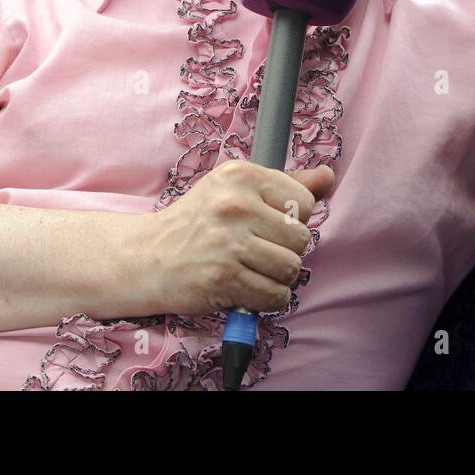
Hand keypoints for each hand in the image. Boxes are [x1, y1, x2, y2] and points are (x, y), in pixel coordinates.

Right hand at [142, 159, 333, 315]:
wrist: (147, 257)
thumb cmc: (197, 222)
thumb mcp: (235, 190)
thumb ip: (285, 184)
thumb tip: (328, 177)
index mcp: (241, 175)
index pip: (304, 202)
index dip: (293, 219)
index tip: (268, 225)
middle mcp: (235, 205)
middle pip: (301, 238)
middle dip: (286, 251)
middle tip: (258, 251)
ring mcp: (229, 242)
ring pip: (291, 268)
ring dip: (278, 278)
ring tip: (254, 270)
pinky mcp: (224, 278)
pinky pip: (274, 295)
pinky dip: (267, 299)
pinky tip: (248, 288)